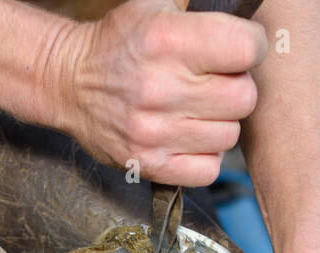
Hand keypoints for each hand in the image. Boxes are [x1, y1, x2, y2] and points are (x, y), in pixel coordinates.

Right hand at [52, 0, 267, 185]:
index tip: (237, 50)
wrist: (70, 83)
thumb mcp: (154, 6)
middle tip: (214, 82)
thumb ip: (202, 12)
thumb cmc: (119, 44)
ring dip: (220, 122)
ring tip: (196, 109)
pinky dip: (205, 155)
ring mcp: (154, 132)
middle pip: (244, 97)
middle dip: (235, 87)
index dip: (250, 47)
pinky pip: (209, 169)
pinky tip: (189, 136)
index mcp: (165, 40)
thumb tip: (247, 22)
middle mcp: (160, 88)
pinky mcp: (150, 164)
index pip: (247, 48)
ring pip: (229, 136)